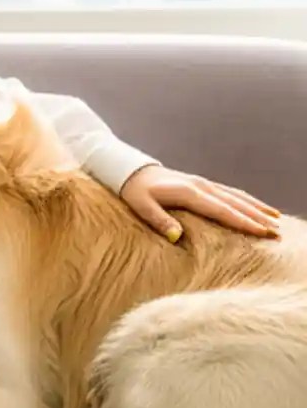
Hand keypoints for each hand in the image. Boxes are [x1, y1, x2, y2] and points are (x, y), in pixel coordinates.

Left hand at [120, 165, 280, 242]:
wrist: (130, 170)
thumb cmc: (134, 191)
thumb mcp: (140, 206)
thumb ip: (158, 220)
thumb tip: (176, 237)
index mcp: (188, 193)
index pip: (221, 210)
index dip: (242, 222)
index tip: (262, 232)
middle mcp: (200, 186)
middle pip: (235, 203)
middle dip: (257, 217)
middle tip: (277, 232)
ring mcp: (202, 183)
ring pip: (236, 196)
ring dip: (256, 208)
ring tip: (276, 220)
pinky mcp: (201, 184)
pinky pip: (230, 192)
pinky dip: (246, 200)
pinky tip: (257, 207)